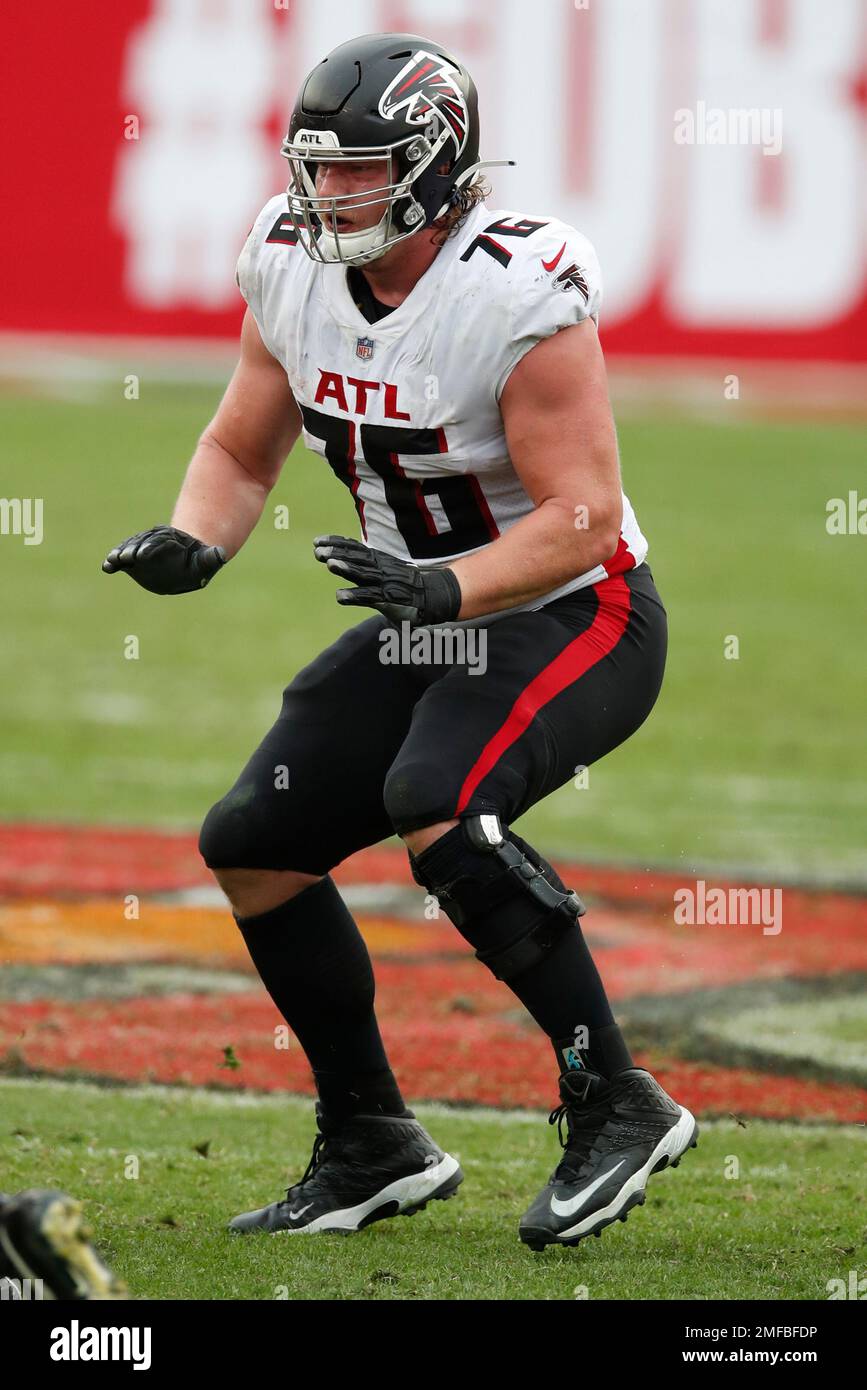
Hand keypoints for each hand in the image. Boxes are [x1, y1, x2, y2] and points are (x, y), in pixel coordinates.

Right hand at [102, 526, 225, 594]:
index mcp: (171, 540)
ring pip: (131, 549)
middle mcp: (154, 542)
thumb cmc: (198, 562)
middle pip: (142, 543)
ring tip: (113, 560)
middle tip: (126, 557)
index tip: (144, 554)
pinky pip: (123, 559)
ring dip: (121, 554)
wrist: (187, 560)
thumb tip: (221, 554)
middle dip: (133, 550)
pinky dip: (114, 562)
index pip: (160, 541)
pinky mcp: (134, 559)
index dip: (151, 547)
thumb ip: (211, 558)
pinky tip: (107, 568)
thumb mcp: (208, 560)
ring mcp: (142, 549)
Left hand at [313, 535, 461, 625]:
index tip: (317, 541)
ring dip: (346, 569)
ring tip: (329, 564)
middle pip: (356, 558)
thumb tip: (344, 558)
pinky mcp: (389, 599)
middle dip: (336, 553)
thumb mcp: (384, 569)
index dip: (336, 544)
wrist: (432, 596)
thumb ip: (365, 565)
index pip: (355, 548)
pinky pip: (370, 597)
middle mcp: (380, 568)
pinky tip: (340, 596)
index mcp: (377, 560)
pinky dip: (355, 595)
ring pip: (363, 574)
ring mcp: (384, 583)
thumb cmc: (404, 584)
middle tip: (317, 550)